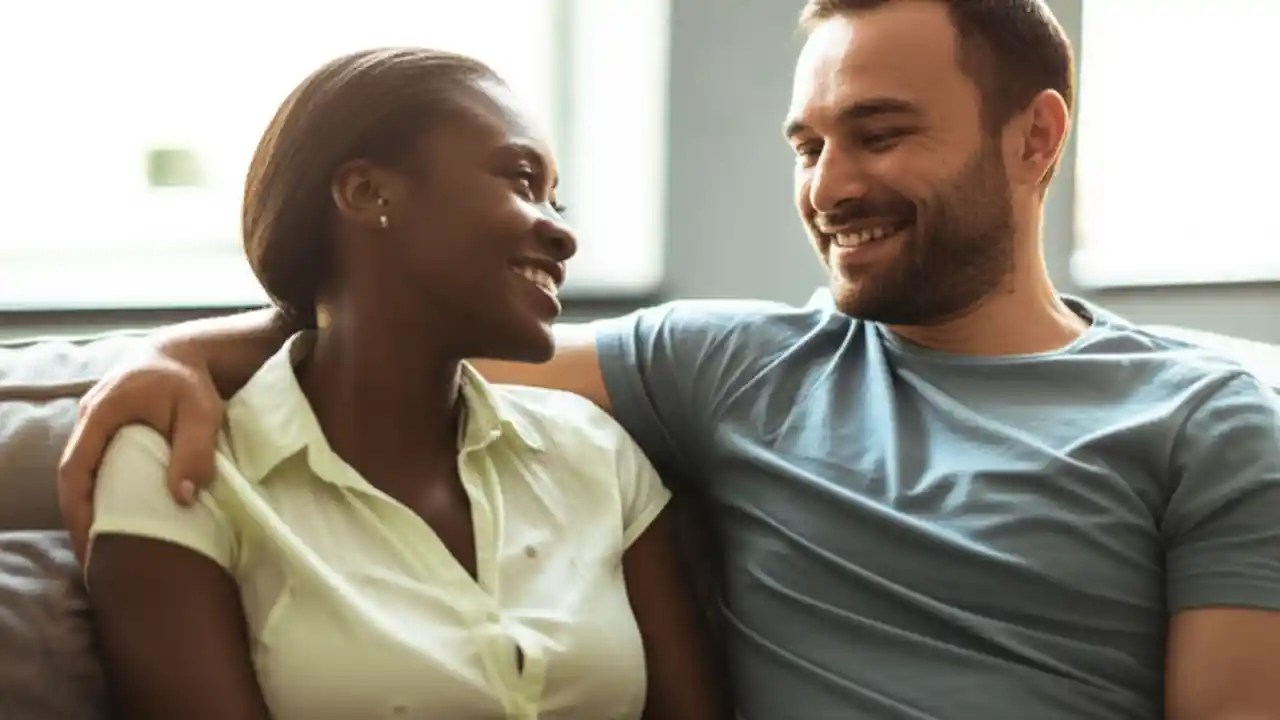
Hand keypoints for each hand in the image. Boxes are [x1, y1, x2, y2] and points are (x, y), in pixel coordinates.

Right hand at [58, 342, 223, 562]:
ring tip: (107, 545)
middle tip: (96, 557)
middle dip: (80, 517)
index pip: (74, 469)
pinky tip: (118, 515)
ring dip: (90, 506)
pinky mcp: (108, 431)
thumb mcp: (200, 412)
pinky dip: (102, 492)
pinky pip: (96, 466)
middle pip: (72, 477)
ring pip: (83, 473)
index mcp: (101, 414)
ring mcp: (95, 425)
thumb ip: (193, 450)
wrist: (185, 353)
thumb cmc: (191, 381)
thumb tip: (182, 497)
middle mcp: (88, 420)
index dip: (76, 509)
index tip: (87, 543)